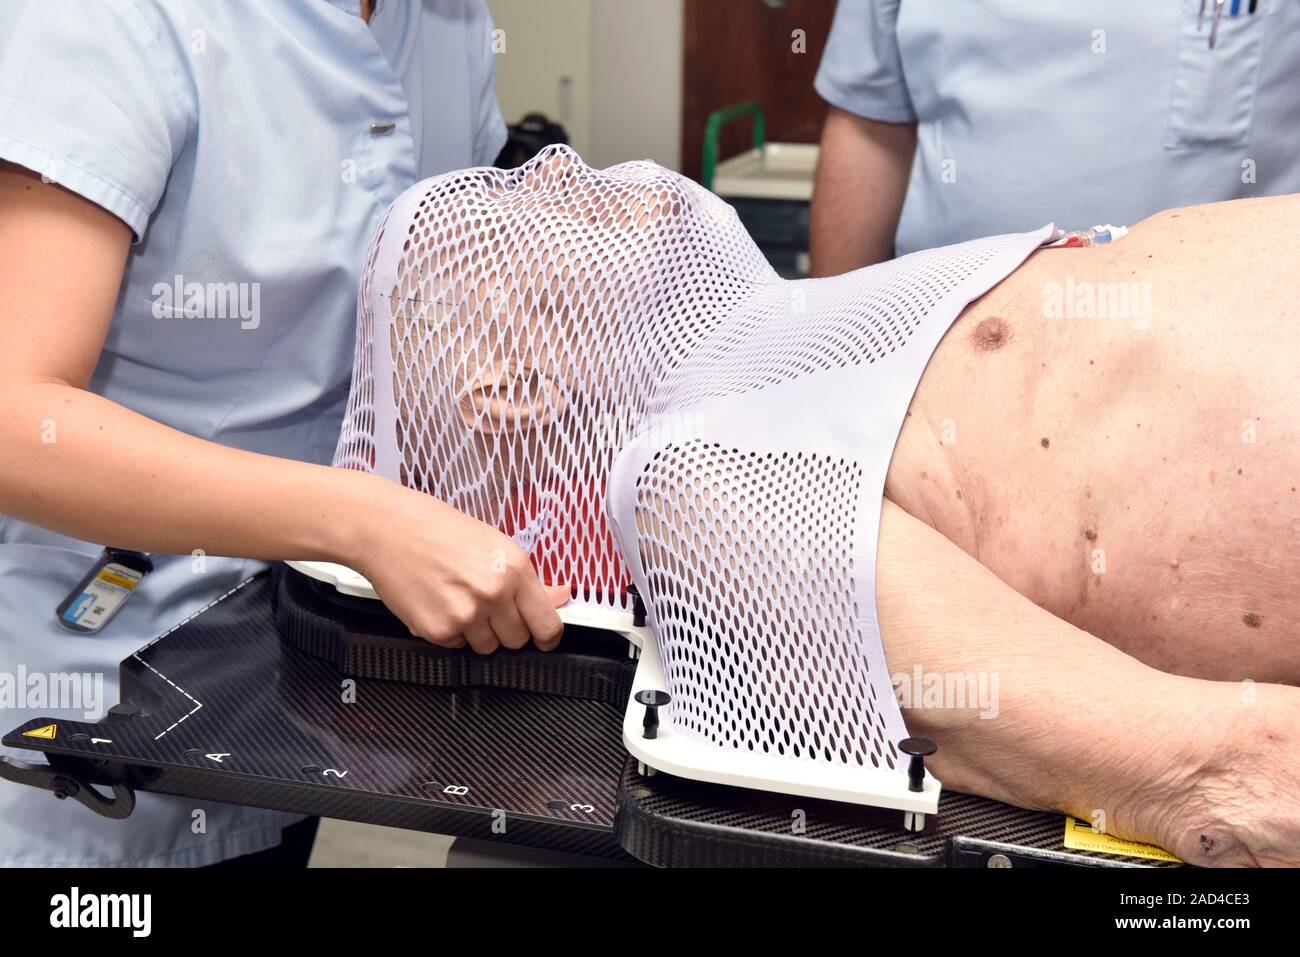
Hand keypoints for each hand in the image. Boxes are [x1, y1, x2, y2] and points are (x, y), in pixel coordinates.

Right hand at [348, 474, 569, 652]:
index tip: (543, 638)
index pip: (547, 624)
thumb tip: (560, 595)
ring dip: (477, 632)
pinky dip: (449, 632)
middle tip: (486, 606)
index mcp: (514, 568)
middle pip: (518, 641)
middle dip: (506, 629)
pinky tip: (438, 602)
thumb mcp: (494, 544)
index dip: (546, 636)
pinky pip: (456, 646)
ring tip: (458, 599)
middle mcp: (494, 593)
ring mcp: (466, 615)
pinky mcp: (439, 630)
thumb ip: (529, 579)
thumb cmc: (437, 529)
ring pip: (487, 647)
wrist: (387, 529)